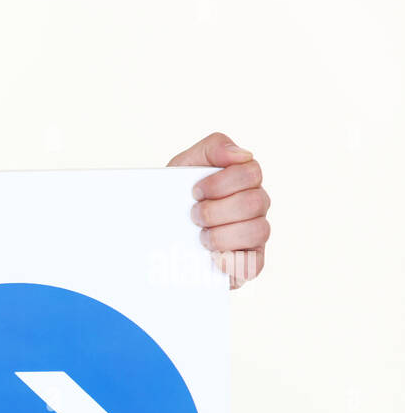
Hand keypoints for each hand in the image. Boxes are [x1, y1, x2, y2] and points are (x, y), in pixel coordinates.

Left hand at [168, 132, 269, 288]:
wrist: (155, 236)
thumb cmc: (175, 197)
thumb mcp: (184, 166)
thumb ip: (212, 148)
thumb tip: (242, 154)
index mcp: (243, 180)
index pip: (250, 172)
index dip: (221, 183)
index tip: (195, 192)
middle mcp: (255, 206)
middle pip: (254, 202)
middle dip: (217, 210)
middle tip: (193, 217)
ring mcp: (254, 234)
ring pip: (258, 231)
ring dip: (223, 235)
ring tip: (200, 238)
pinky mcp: (247, 262)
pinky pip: (254, 264)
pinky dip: (233, 261)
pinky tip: (213, 259)